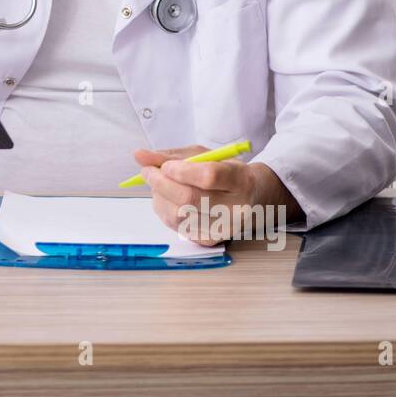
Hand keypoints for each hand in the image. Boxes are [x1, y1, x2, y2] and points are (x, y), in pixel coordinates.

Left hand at [133, 145, 302, 245]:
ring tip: (158, 184)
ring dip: (159, 198)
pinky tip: (167, 200)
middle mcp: (236, 209)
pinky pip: (178, 227)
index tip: (166, 165)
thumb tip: (139, 156)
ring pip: (179, 216)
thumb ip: (172, 156)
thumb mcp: (206, 156)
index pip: (208, 177)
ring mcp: (225, 229)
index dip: (181, 170)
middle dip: (161, 183)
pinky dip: (165, 211)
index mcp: (240, 180)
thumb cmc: (227, 173)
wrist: (256, 198)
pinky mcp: (212, 241)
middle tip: (148, 171)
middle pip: (189, 200)